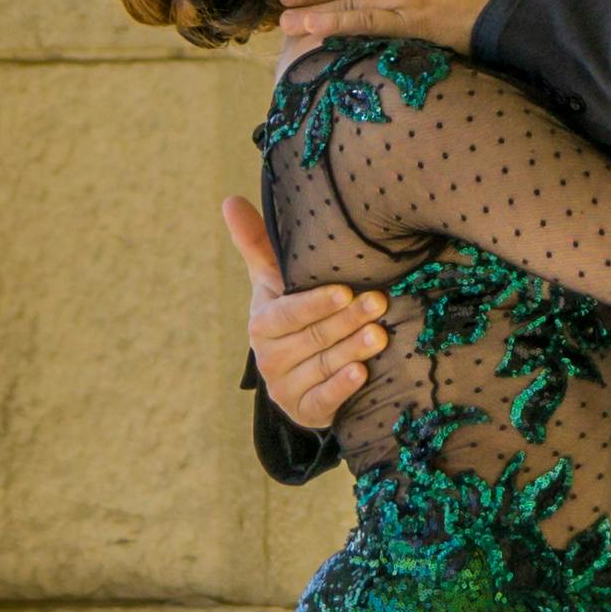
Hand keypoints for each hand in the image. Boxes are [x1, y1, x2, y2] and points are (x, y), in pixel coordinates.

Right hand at [226, 192, 387, 433]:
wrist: (299, 372)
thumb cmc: (292, 312)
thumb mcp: (275, 280)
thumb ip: (256, 243)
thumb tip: (229, 199)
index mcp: (262, 324)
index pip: (288, 314)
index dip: (316, 303)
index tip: (346, 289)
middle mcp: (269, 359)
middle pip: (313, 338)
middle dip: (348, 320)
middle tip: (380, 303)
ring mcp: (285, 388)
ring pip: (323, 367)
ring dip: (352, 351)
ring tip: (381, 335)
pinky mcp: (305, 412)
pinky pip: (323, 401)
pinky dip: (342, 388)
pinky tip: (363, 373)